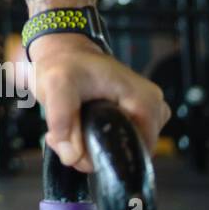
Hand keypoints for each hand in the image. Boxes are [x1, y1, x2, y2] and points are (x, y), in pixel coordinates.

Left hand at [30, 33, 170, 172]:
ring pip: (117, 150)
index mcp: (144, 99)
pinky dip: (92, 141)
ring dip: (88, 147)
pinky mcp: (135, 117)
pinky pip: (116, 142)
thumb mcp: (56, 85)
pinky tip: (76, 127)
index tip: (75, 144)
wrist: (65, 53)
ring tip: (69, 126)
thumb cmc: (65, 64)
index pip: (136, 150)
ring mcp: (146, 113)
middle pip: (126, 152)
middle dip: (91, 152)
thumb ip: (62, 121)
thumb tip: (72, 156)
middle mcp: (152, 107)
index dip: (102, 155)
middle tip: (66, 134)